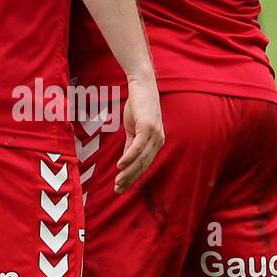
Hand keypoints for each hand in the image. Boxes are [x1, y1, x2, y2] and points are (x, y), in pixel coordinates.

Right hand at [115, 74, 163, 191]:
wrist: (142, 86)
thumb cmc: (138, 106)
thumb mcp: (133, 129)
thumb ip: (130, 145)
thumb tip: (125, 162)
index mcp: (156, 143)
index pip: (144, 165)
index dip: (132, 177)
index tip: (120, 187)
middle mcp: (158, 141)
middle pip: (144, 165)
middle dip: (130, 179)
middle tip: (117, 190)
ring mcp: (154, 134)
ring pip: (141, 159)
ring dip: (128, 172)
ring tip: (117, 181)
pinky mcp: (147, 127)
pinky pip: (138, 147)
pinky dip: (129, 157)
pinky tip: (120, 165)